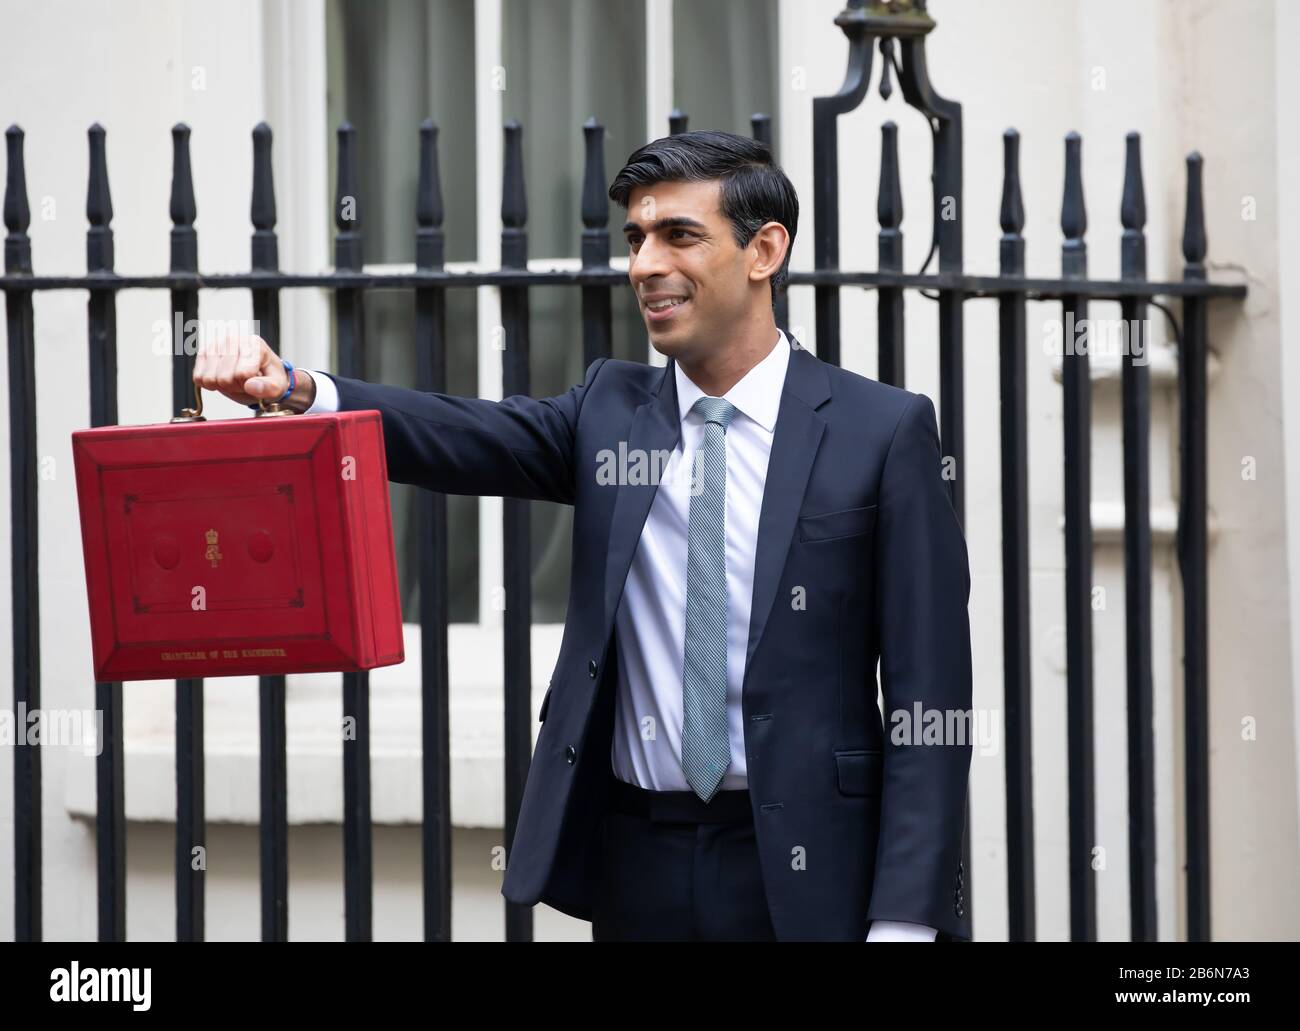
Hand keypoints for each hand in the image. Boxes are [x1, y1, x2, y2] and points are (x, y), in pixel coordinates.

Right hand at [192, 334, 313, 410]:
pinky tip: (220, 378)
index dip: (247, 386)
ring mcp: (217, 344)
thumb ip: (268, 387)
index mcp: (255, 345)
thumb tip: (251, 385)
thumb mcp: (277, 386)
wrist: (259, 374)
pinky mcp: (204, 352)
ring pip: (209, 378)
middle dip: (235, 387)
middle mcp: (234, 340)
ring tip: (233, 379)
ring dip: (221, 386)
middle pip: (224, 378)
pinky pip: (198, 377)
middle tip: (243, 382)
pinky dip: (209, 384)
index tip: (254, 382)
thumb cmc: (269, 378)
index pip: (242, 374)